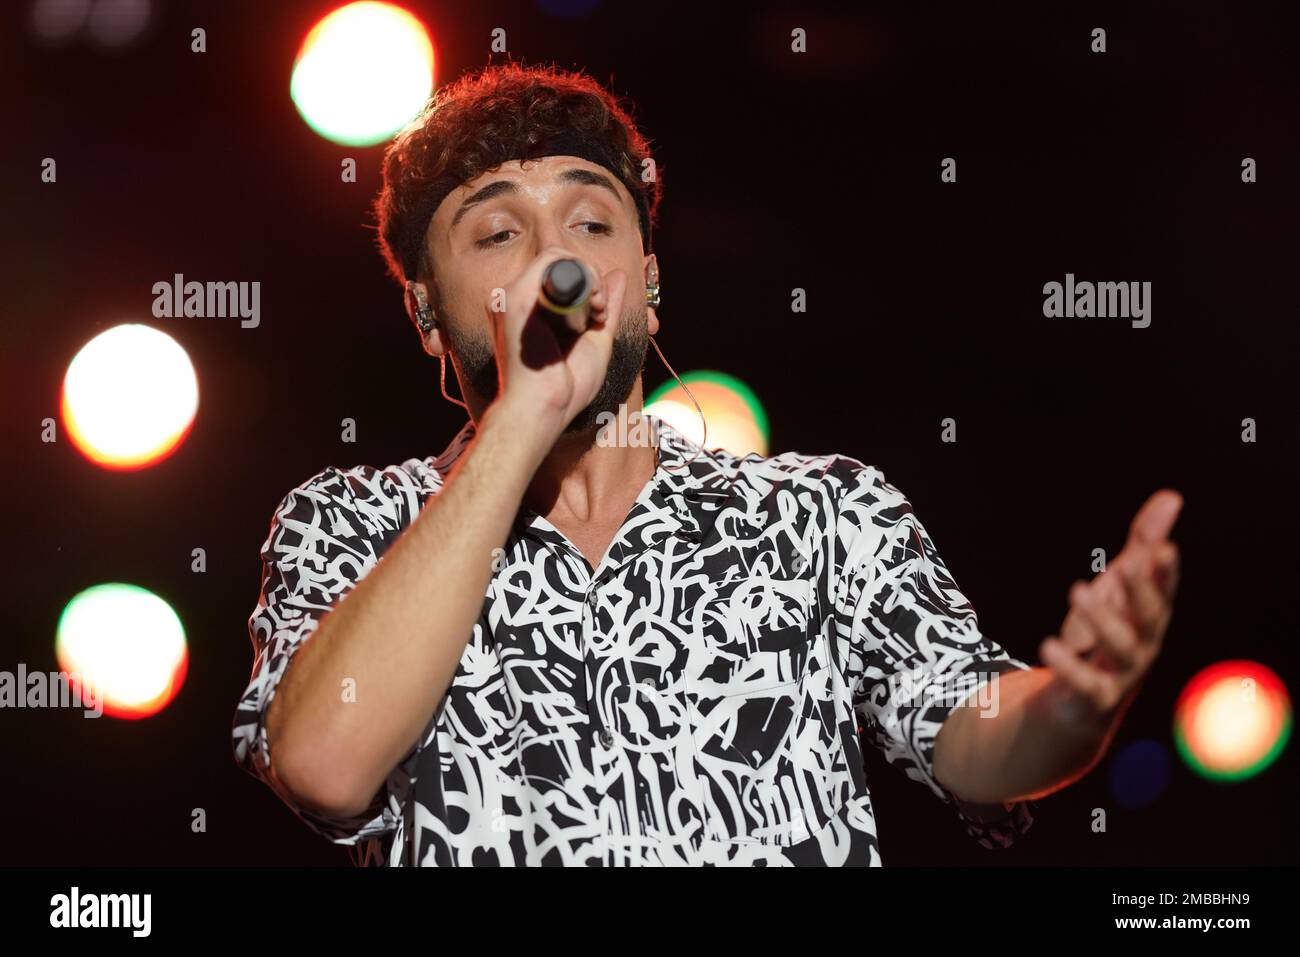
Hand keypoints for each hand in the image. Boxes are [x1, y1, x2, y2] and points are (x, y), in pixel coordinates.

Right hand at [490, 246, 627, 435]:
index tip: (602, 313)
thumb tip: (618, 274)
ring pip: (557, 257)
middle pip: (559, 261)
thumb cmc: (565, 387)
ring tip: (597, 311)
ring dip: (589, 277)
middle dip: (592, 278)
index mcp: (528, 310)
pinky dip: (581, 278)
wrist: (544, 409)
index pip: (560, 273)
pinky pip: (551, 262)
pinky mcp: (515, 297)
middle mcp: (515, 299)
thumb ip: (607, 306)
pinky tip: (591, 307)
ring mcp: (511, 296)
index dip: (589, 283)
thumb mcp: (596, 339)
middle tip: (602, 311)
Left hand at [1039, 489, 1182, 725]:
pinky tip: (1050, 644)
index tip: (1164, 548)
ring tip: (1078, 589)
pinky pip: (1088, 684)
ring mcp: (1123, 672)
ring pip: (1122, 648)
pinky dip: (1070, 666)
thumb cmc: (1106, 630)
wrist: (1080, 700)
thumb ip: (1142, 545)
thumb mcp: (1118, 584)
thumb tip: (1171, 497)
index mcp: (1150, 614)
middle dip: (1142, 592)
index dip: (1165, 572)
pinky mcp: (1096, 697)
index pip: (1164, 590)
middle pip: (1151, 618)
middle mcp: (1144, 643)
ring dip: (1103, 619)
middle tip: (1129, 565)